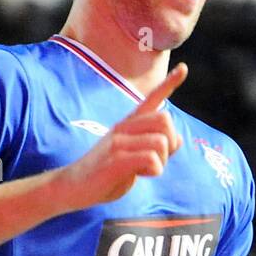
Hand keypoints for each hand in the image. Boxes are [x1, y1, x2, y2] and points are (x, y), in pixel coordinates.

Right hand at [55, 62, 187, 211]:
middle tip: (157, 160)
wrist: (71, 187)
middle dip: (170, 143)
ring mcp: (118, 142)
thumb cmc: (102, 175)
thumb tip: (178, 140)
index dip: (169, 83)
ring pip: (161, 141)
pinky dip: (154, 170)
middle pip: (165, 119)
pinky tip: (139, 175)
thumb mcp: (130, 160)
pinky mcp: (116, 159)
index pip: (151, 99)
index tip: (183, 68)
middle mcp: (123, 128)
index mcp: (127, 125)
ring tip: (145, 171)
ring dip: (161, 161)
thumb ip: (152, 148)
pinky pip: (151, 158)